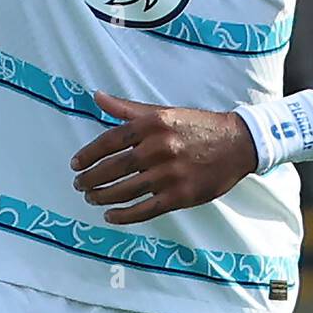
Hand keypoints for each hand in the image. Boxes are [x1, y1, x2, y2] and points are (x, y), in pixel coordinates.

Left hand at [70, 91, 258, 225]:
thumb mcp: (163, 111)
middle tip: (79, 185)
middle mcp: (159, 148)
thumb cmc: (196, 125)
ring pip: (126, 190)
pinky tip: (111, 216)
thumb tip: (97, 96)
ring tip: (92, 198)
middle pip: (114, 167)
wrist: (237, 143)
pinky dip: (125, 216)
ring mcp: (170, 173)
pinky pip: (145, 209)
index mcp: (153, 124)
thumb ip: (127, 109)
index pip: (110, 141)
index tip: (75, 164)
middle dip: (91, 178)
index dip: (89, 154)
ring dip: (104, 196)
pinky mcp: (181, 195)